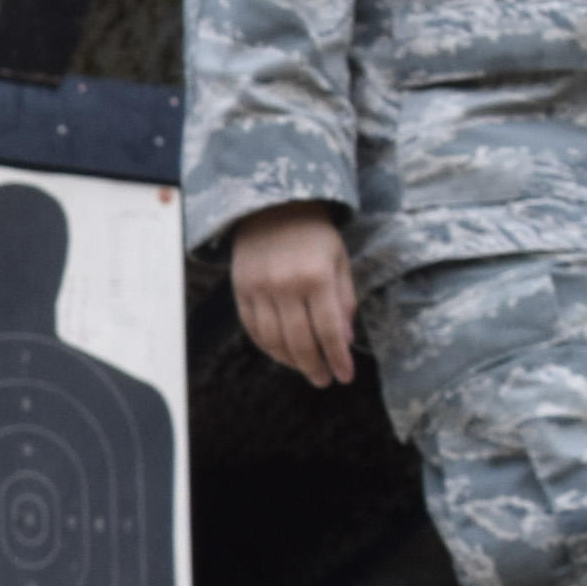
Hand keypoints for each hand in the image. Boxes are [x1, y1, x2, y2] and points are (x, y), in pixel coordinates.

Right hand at [228, 203, 358, 386]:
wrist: (273, 205)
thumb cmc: (314, 233)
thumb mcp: (339, 260)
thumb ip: (344, 300)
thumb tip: (345, 341)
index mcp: (316, 276)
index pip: (329, 330)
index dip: (338, 359)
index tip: (345, 377)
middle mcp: (285, 285)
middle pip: (300, 342)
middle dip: (315, 367)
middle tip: (324, 380)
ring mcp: (259, 289)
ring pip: (273, 340)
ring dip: (290, 362)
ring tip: (305, 369)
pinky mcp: (240, 289)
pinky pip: (252, 329)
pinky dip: (267, 347)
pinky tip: (281, 354)